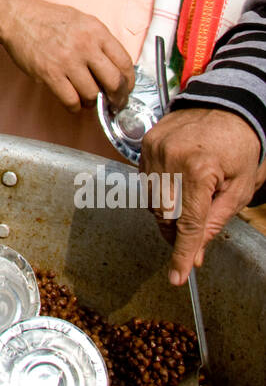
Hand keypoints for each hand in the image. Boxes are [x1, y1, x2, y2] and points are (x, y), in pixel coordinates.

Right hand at [0, 0, 134, 113]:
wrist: (18, 17)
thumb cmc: (49, 19)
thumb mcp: (83, 21)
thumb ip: (100, 41)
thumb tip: (115, 67)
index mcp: (97, 31)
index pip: (125, 63)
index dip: (129, 81)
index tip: (125, 89)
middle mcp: (85, 46)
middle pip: (114, 82)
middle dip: (117, 98)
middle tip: (114, 103)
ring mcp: (67, 61)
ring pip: (92, 95)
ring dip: (92, 103)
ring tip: (87, 99)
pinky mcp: (49, 73)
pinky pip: (71, 100)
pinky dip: (75, 107)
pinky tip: (73, 102)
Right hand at [141, 108, 263, 284]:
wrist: (227, 106)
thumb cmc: (239, 147)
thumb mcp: (239, 188)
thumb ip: (214, 221)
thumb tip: (195, 253)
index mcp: (200, 169)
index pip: (187, 223)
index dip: (182, 254)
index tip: (176, 278)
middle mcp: (171, 158)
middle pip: (165, 215)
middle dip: (177, 233)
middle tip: (192, 238)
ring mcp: (154, 149)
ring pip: (152, 201)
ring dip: (168, 213)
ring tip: (188, 203)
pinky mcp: (145, 143)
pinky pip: (146, 181)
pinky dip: (160, 192)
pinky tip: (177, 184)